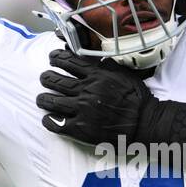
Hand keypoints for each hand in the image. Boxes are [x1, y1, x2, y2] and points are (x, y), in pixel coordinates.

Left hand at [36, 48, 152, 145]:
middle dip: (46, 77)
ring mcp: (81, 110)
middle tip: (44, 77)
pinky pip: (56, 124)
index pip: (68, 61)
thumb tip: (93, 57)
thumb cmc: (137, 98)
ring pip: (52, 101)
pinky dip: (48, 120)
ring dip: (43, 98)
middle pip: (55, 80)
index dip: (56, 58)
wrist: (144, 123)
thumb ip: (106, 65)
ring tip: (41, 98)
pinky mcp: (80, 129)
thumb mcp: (124, 73)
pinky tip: (48, 118)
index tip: (52, 57)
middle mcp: (86, 90)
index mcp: (96, 75)